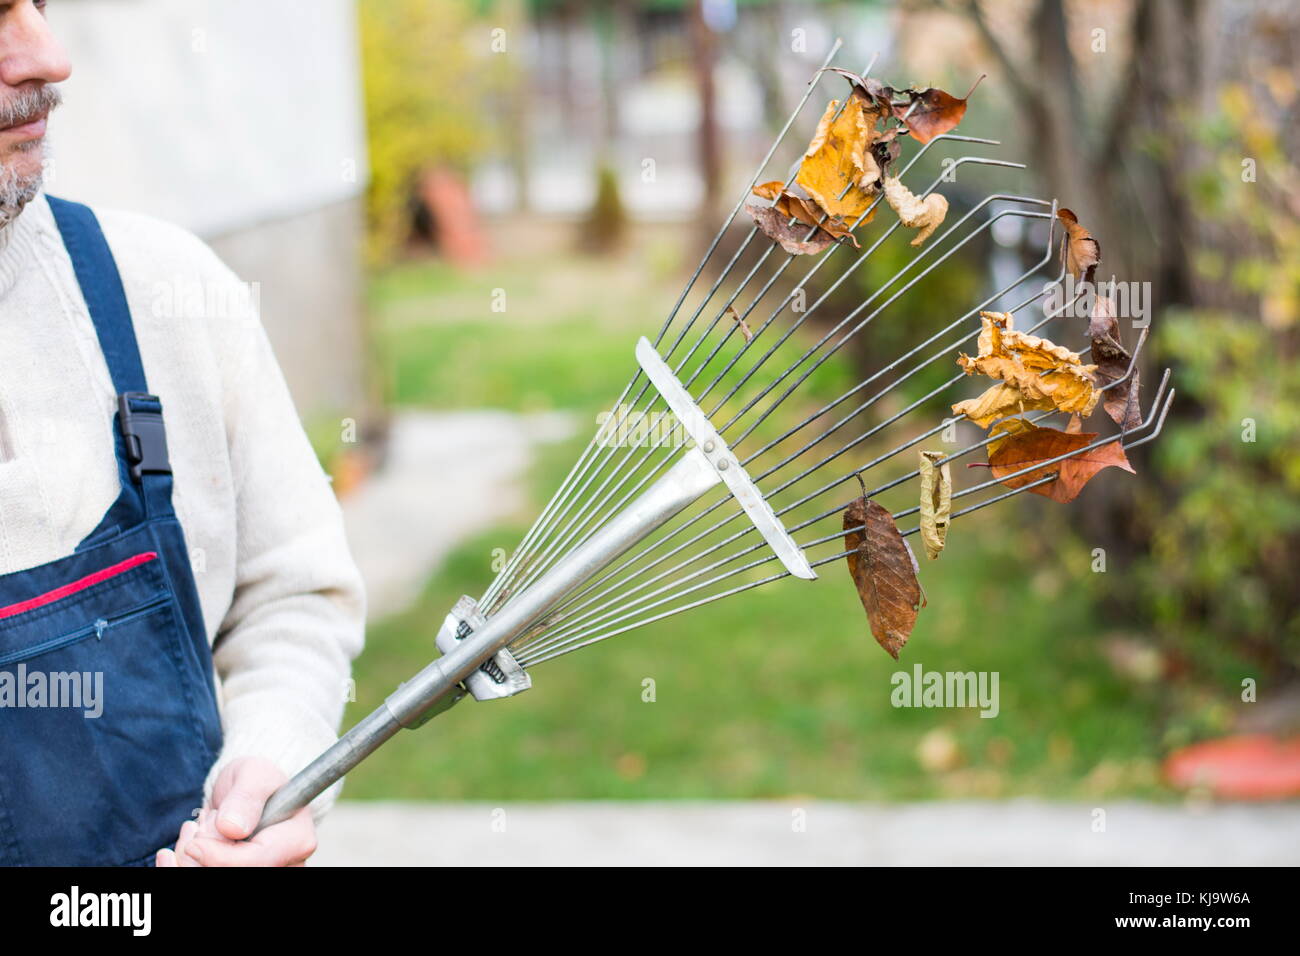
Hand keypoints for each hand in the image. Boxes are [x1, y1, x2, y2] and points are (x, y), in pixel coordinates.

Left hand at [156, 756, 315, 866]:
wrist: (246, 795)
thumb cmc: (256, 782)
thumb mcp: (254, 774)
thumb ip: (246, 797)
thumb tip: (232, 827)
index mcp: (297, 840)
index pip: (256, 862)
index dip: (220, 857)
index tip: (195, 841)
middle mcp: (287, 864)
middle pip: (232, 874)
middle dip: (203, 856)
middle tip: (199, 825)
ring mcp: (267, 870)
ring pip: (212, 877)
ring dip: (192, 860)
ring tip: (197, 831)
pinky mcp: (244, 874)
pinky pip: (204, 877)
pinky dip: (187, 865)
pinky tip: (187, 848)